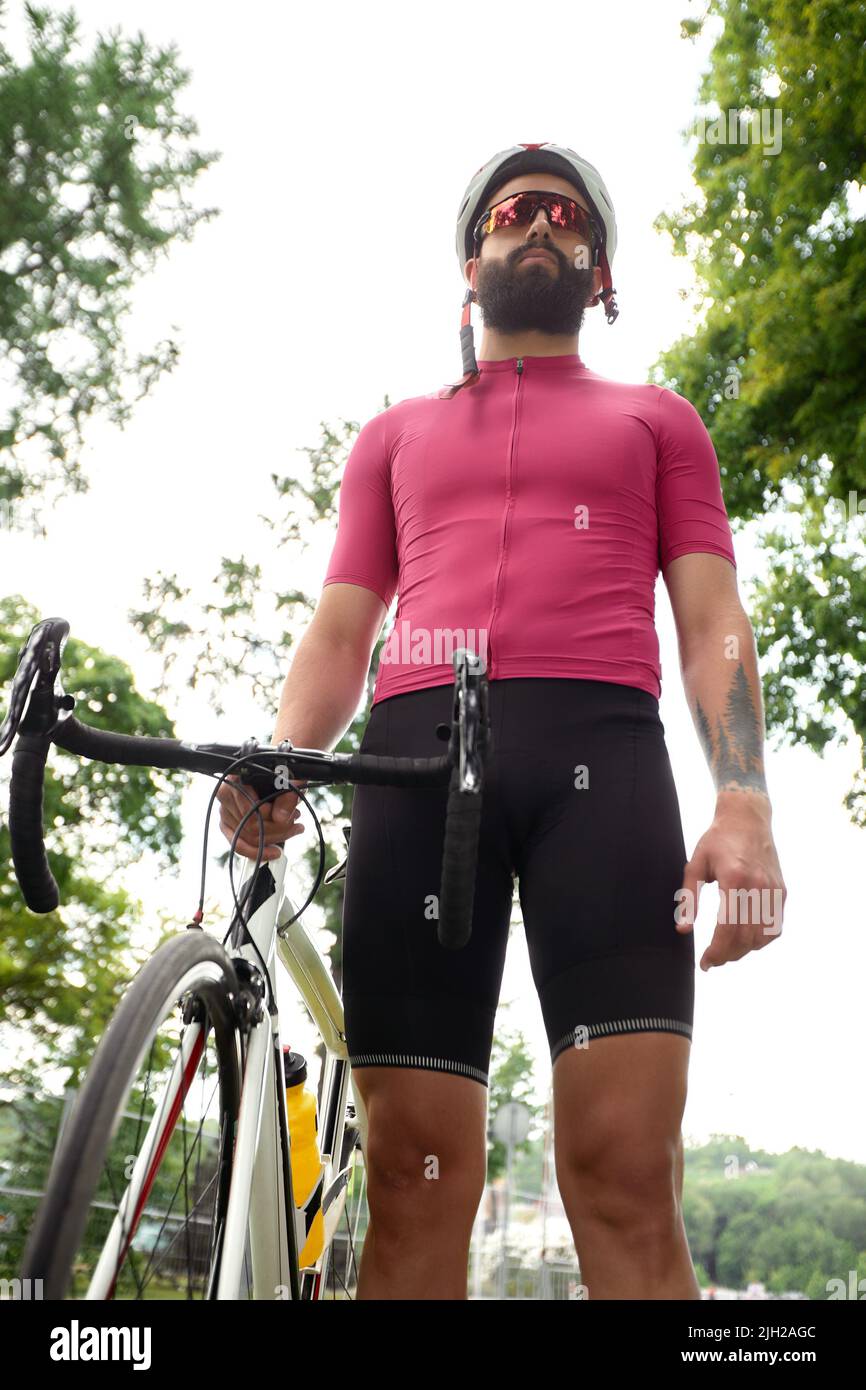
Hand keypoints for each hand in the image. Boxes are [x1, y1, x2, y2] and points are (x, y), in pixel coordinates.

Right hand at [216, 773, 305, 860]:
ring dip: (275, 838)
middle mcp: (226, 794)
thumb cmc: (280, 778)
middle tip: (296, 825)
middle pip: (250, 825)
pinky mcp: (226, 825)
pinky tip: (274, 852)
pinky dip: (258, 852)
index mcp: (237, 778)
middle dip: (279, 829)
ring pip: (248, 837)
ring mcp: (224, 811)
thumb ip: (287, 798)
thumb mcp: (289, 784)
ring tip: (292, 830)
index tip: (294, 816)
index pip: (251, 809)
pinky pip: (238, 846)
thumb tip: (280, 817)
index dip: (273, 817)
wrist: (274, 779)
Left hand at [676, 800, 786, 970]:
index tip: (705, 963)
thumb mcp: (695, 865)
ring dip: (744, 951)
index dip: (716, 952)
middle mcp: (758, 887)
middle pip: (746, 938)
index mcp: (734, 880)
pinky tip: (745, 941)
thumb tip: (683, 929)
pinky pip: (775, 927)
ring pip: (763, 937)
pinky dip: (761, 940)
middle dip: (727, 956)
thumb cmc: (716, 840)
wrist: (747, 819)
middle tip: (712, 961)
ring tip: (726, 953)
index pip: (728, 929)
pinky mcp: (781, 891)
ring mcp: (773, 890)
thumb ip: (689, 899)